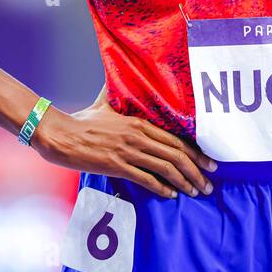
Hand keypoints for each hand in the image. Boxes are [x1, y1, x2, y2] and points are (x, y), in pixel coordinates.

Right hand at [30, 96, 217, 198]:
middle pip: (176, 155)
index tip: (209, 163)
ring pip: (166, 169)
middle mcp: (138, 136)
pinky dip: (162, 188)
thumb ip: (119, 95)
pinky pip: (146, 179)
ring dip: (184, 182)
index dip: (196, 153)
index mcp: (139, 122)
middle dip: (197, 171)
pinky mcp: (117, 166)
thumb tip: (120, 76)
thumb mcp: (106, 103)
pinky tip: (171, 195)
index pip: (176, 139)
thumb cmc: (83, 120)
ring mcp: (128, 152)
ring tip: (195, 192)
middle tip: (209, 184)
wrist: (61, 134)